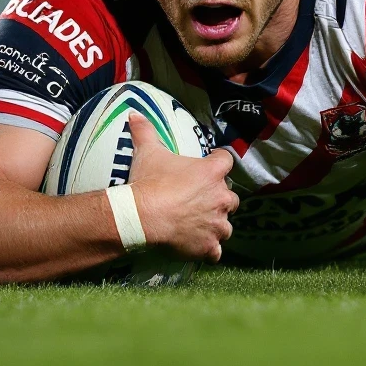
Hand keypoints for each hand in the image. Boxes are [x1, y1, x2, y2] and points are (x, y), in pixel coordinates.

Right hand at [127, 113, 238, 262]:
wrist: (142, 217)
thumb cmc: (149, 182)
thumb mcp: (147, 151)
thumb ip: (145, 131)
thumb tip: (134, 114)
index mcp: (212, 172)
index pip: (227, 161)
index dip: (218, 162)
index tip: (209, 164)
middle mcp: (221, 197)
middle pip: (231, 197)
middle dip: (219, 198)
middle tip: (200, 200)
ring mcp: (217, 224)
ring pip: (226, 226)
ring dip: (216, 225)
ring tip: (200, 225)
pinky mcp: (209, 246)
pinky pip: (216, 251)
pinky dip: (209, 250)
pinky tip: (198, 247)